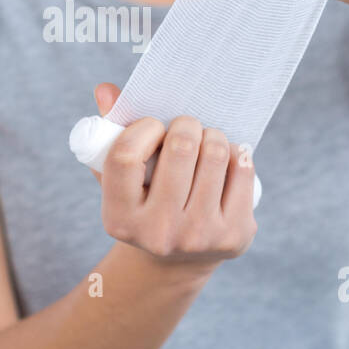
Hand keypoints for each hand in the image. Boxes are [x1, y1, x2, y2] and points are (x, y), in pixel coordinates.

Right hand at [88, 84, 257, 266]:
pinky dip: (236, 153)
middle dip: (186, 124)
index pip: (126, 155)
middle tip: (186, 127)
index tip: (152, 127)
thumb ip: (109, 131)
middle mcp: (158, 233)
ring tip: (206, 140)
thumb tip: (105, 89)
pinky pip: (242, 170)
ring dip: (212, 135)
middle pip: (180, 148)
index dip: (142, 128)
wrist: (178, 260)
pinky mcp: (234, 235)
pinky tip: (227, 158)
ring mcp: (199, 237)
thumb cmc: (145, 201)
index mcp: (119, 219)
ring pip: (215, 153)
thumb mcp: (120, 178)